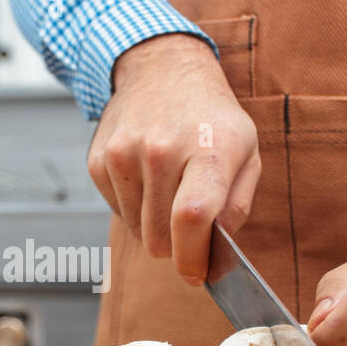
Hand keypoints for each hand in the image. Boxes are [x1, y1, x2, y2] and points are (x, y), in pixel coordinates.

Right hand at [88, 34, 259, 284]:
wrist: (162, 70)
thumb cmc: (211, 118)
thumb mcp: (246, 152)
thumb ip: (236, 207)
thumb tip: (215, 257)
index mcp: (208, 150)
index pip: (192, 219)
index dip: (192, 258)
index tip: (197, 275)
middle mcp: (161, 150)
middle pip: (160, 236)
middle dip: (177, 247)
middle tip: (190, 228)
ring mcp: (124, 153)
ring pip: (137, 231)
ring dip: (154, 226)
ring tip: (168, 191)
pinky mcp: (99, 160)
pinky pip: (117, 212)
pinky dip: (134, 208)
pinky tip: (147, 178)